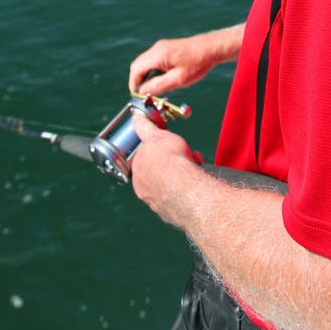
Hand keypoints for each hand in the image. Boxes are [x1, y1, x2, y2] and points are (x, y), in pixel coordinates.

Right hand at [128, 25, 243, 96]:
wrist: (211, 48)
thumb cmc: (198, 64)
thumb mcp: (178, 80)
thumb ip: (158, 86)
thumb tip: (142, 91)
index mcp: (159, 55)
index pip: (136, 69)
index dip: (133, 84)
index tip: (138, 96)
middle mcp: (156, 49)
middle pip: (137, 65)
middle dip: (138, 80)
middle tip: (145, 94)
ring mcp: (160, 47)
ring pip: (144, 63)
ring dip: (146, 76)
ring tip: (156, 88)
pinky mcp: (165, 48)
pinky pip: (152, 60)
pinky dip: (152, 71)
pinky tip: (164, 79)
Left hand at [130, 111, 202, 226]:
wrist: (186, 186)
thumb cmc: (170, 160)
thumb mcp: (156, 135)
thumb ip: (145, 127)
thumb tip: (136, 117)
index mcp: (137, 169)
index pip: (145, 157)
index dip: (158, 149)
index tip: (168, 145)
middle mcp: (143, 188)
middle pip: (157, 171)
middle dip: (171, 162)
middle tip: (183, 154)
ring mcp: (155, 201)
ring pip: (168, 185)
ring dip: (180, 174)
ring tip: (194, 164)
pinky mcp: (169, 212)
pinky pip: (177, 198)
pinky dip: (186, 189)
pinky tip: (195, 181)